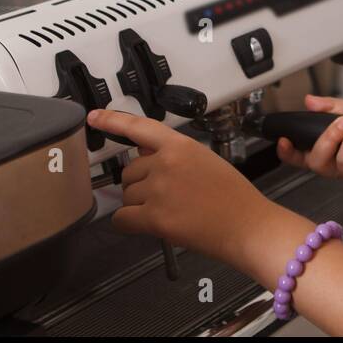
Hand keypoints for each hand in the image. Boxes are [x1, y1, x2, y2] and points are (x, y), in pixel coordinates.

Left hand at [87, 108, 269, 262]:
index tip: (94, 117)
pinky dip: (129, 224)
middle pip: (129, 172)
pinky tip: (147, 226)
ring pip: (126, 196)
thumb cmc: (234, 197)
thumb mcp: (205, 160)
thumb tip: (144, 154)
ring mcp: (159, 190)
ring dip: (139, 206)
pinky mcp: (155, 217)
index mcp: (180, 145)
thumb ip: (173, 155)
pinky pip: (123, 219)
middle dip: (140, 185)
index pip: (138, 127)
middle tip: (166, 197)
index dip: (112, 121)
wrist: (248, 225)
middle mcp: (166, 163)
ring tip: (170, 211)